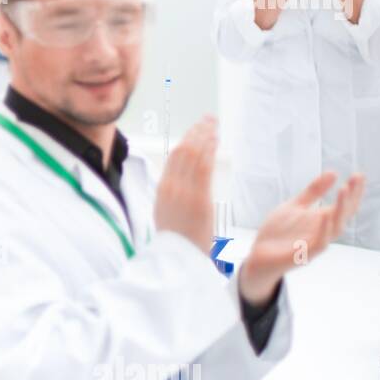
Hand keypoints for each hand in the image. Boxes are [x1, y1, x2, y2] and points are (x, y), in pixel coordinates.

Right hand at [153, 116, 217, 252]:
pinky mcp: (199, 199)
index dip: (187, 138)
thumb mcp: (167, 214)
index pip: (175, 156)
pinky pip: (203, 168)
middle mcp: (172, 187)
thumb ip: (174, 197)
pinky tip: (216, 140)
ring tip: (214, 124)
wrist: (175, 261)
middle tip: (209, 119)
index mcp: (163, 189)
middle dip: (197, 131)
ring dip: (205, 136)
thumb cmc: (176, 242)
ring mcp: (184, 192)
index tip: (197, 128)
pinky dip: (209, 151)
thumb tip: (180, 185)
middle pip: (184, 151)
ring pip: (193, 155)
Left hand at [240, 171, 364, 305]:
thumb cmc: (278, 232)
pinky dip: (324, 230)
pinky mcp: (304, 254)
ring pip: (335, 228)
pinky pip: (320, 243)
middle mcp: (323, 231)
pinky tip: (325, 216)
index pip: (344, 205)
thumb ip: (313, 192)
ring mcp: (315, 243)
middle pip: (344, 214)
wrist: (259, 256)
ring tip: (344, 189)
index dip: (353, 191)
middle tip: (356, 178)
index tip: (359, 175)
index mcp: (322, 220)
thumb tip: (334, 173)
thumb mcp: (295, 206)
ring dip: (341, 209)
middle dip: (351, 196)